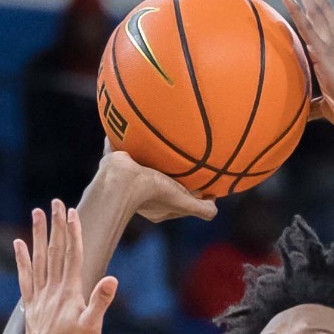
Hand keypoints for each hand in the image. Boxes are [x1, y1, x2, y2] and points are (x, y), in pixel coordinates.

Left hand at [16, 202, 115, 333]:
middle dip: (56, 226)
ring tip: (37, 213)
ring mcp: (40, 297)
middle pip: (55, 251)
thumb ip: (100, 302)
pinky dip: (22, 259)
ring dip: (39, 235)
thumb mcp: (93, 328)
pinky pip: (25, 277)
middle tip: (55, 202)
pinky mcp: (31, 306)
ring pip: (39, 259)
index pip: (72, 255)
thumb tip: (111, 279)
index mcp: (69, 292)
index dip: (73, 232)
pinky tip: (19, 244)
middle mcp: (52, 290)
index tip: (72, 212)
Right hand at [98, 147, 216, 221]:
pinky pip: (128, 146)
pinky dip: (134, 138)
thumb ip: (201, 208)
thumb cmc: (152, 192)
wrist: (120, 179)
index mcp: (157, 206)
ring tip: (167, 141)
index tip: (203, 183)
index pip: (178, 201)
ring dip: (155, 156)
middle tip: (188, 161)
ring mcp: (129, 176)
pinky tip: (144, 125)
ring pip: (145, 164)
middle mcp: (142, 194)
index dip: (191, 194)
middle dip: (174, 174)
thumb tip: (215, 205)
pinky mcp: (118, 159)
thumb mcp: (183, 202)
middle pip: (163, 182)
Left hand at [280, 0, 333, 130]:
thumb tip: (302, 112)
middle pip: (323, 9)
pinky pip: (307, 25)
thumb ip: (314, 105)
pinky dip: (296, 8)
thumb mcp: (328, 107)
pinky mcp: (325, 52)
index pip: (328, 22)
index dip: (318, 4)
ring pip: (317, 10)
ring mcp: (332, 45)